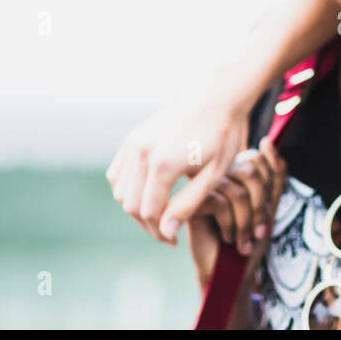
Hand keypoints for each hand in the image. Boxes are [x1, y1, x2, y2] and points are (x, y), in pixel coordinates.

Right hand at [107, 94, 249, 245]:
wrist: (216, 97)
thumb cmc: (223, 135)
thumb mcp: (214, 174)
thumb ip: (189, 204)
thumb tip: (167, 232)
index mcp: (163, 163)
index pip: (149, 212)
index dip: (159, 232)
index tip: (174, 241)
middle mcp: (141, 152)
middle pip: (131, 205)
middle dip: (147, 225)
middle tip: (167, 233)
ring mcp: (133, 142)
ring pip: (120, 191)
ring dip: (136, 208)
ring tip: (160, 216)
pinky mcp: (132, 137)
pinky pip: (118, 173)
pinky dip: (128, 189)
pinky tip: (150, 195)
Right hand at [187, 136, 287, 293]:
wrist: (230, 272)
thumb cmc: (249, 240)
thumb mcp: (269, 206)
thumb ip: (274, 175)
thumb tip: (267, 142)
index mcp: (235, 171)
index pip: (258, 160)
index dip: (269, 187)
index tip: (267, 216)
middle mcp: (217, 175)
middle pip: (250, 170)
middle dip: (261, 205)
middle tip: (259, 231)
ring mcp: (201, 189)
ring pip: (236, 189)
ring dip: (247, 220)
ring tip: (245, 240)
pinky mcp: (190, 206)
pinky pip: (218, 202)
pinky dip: (230, 224)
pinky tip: (227, 237)